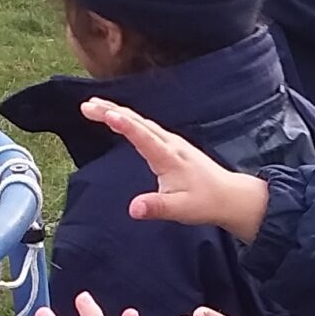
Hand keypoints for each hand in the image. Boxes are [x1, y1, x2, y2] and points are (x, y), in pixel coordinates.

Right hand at [78, 98, 267, 241]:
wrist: (229, 196)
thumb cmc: (205, 203)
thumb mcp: (180, 210)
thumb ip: (156, 207)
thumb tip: (133, 209)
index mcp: (170, 158)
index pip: (144, 138)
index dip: (125, 125)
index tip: (106, 114)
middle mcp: (170, 144)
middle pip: (138, 122)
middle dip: (111, 111)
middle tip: (86, 106)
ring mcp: (172, 142)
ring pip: (141, 121)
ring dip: (117, 111)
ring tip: (94, 105)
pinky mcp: (172, 145)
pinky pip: (146, 126)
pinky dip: (129, 118)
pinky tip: (119, 116)